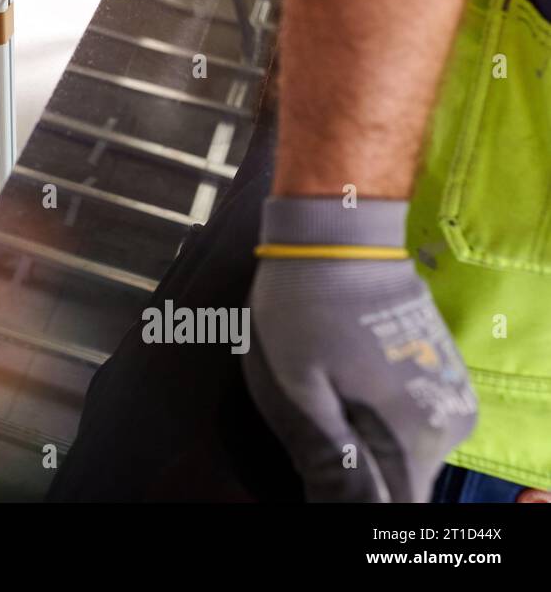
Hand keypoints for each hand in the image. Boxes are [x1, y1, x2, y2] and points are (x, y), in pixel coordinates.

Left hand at [244, 201, 477, 501]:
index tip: (324, 469)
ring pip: (404, 457)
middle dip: (356, 471)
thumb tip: (356, 513)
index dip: (352, 502)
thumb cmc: (307, 308)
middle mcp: (450, 426)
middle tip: (315, 419)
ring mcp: (452, 400)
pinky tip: (346, 382)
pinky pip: (410, 427)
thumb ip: (333, 463)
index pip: (397, 511)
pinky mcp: (445, 380)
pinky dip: (376, 420)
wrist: (342, 237)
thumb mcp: (300, 390)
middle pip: (401, 486)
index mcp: (414, 436)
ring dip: (364, 443)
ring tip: (328, 391)